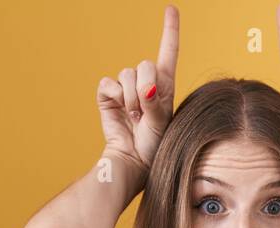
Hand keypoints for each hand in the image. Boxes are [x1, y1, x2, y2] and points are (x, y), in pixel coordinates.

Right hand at [96, 5, 179, 174]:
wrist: (134, 161)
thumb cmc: (155, 146)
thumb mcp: (162, 122)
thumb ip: (155, 102)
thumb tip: (146, 88)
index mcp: (165, 86)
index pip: (168, 52)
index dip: (170, 29)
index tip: (171, 9)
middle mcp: (146, 83)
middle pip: (145, 64)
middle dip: (146, 88)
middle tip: (145, 114)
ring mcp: (126, 88)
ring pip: (127, 74)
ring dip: (132, 98)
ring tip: (135, 119)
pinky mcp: (108, 95)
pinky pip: (108, 83)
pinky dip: (115, 97)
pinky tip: (121, 112)